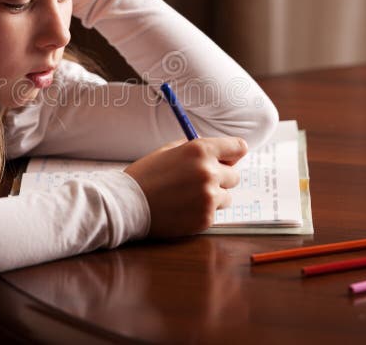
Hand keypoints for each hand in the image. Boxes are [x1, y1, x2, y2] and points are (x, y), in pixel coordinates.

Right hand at [125, 137, 246, 237]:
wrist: (127, 204)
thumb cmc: (145, 176)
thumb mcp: (168, 151)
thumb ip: (195, 149)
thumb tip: (217, 152)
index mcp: (200, 150)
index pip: (238, 148)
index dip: (233, 154)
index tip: (228, 159)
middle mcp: (209, 172)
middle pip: (234, 175)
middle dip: (221, 178)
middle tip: (199, 182)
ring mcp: (209, 196)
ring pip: (226, 196)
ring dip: (213, 197)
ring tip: (188, 197)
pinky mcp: (206, 218)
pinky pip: (214, 213)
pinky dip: (202, 211)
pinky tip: (183, 209)